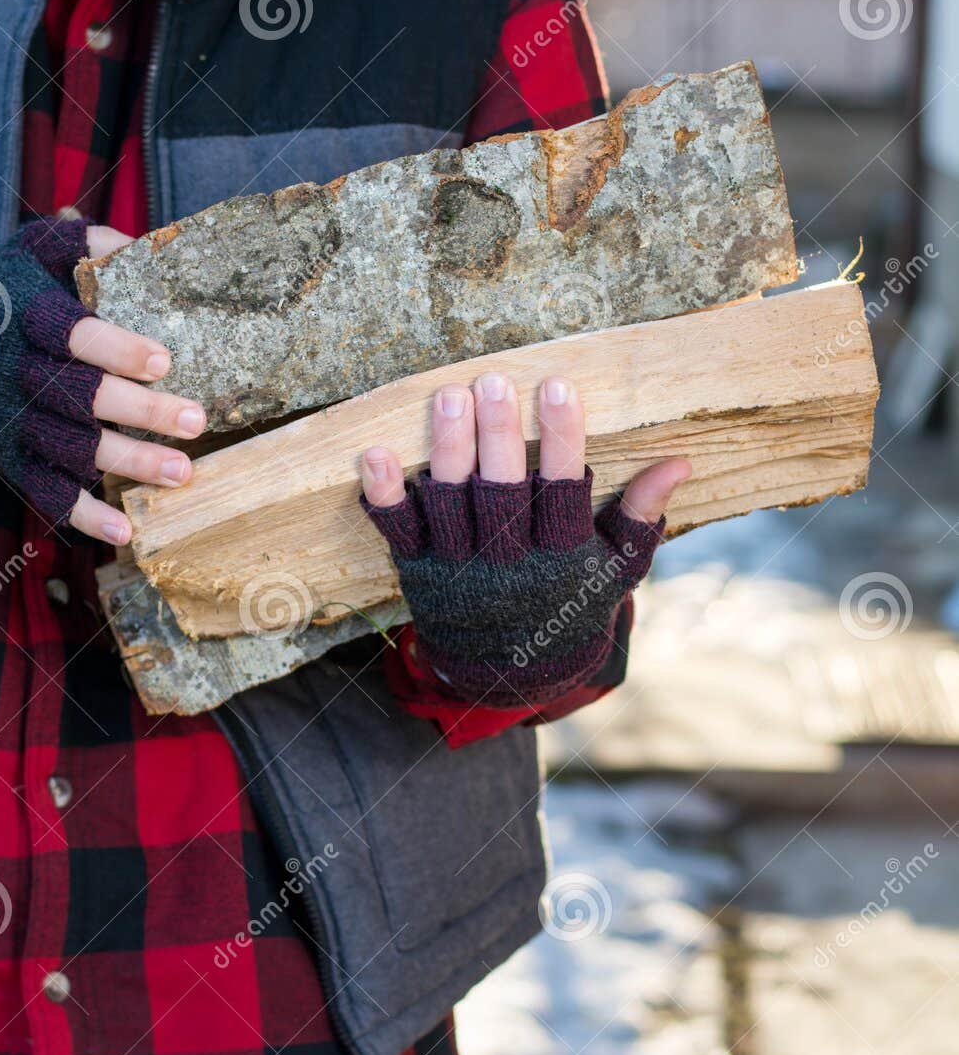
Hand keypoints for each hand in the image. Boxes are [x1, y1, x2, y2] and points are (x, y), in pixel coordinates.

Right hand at [0, 218, 203, 544]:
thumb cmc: (2, 295)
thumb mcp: (32, 253)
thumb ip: (84, 244)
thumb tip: (139, 247)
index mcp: (27, 318)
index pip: (71, 335)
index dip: (115, 349)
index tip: (164, 361)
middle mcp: (18, 373)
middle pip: (80, 397)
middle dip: (139, 412)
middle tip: (194, 420)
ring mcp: (13, 422)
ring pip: (71, 448)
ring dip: (128, 463)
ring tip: (181, 473)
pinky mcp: (9, 459)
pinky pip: (45, 492)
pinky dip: (83, 515)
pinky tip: (125, 530)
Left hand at [359, 373, 690, 706]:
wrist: (511, 673)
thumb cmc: (571, 604)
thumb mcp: (615, 569)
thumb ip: (640, 517)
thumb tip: (679, 463)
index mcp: (562, 558)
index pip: (565, 490)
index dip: (563, 439)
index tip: (559, 386)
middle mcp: (509, 563)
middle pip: (502, 493)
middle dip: (497, 435)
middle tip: (492, 381)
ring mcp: (459, 567)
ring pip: (451, 503)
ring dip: (447, 450)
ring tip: (449, 396)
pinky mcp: (419, 569)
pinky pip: (398, 530)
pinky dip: (385, 494)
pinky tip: (375, 453)